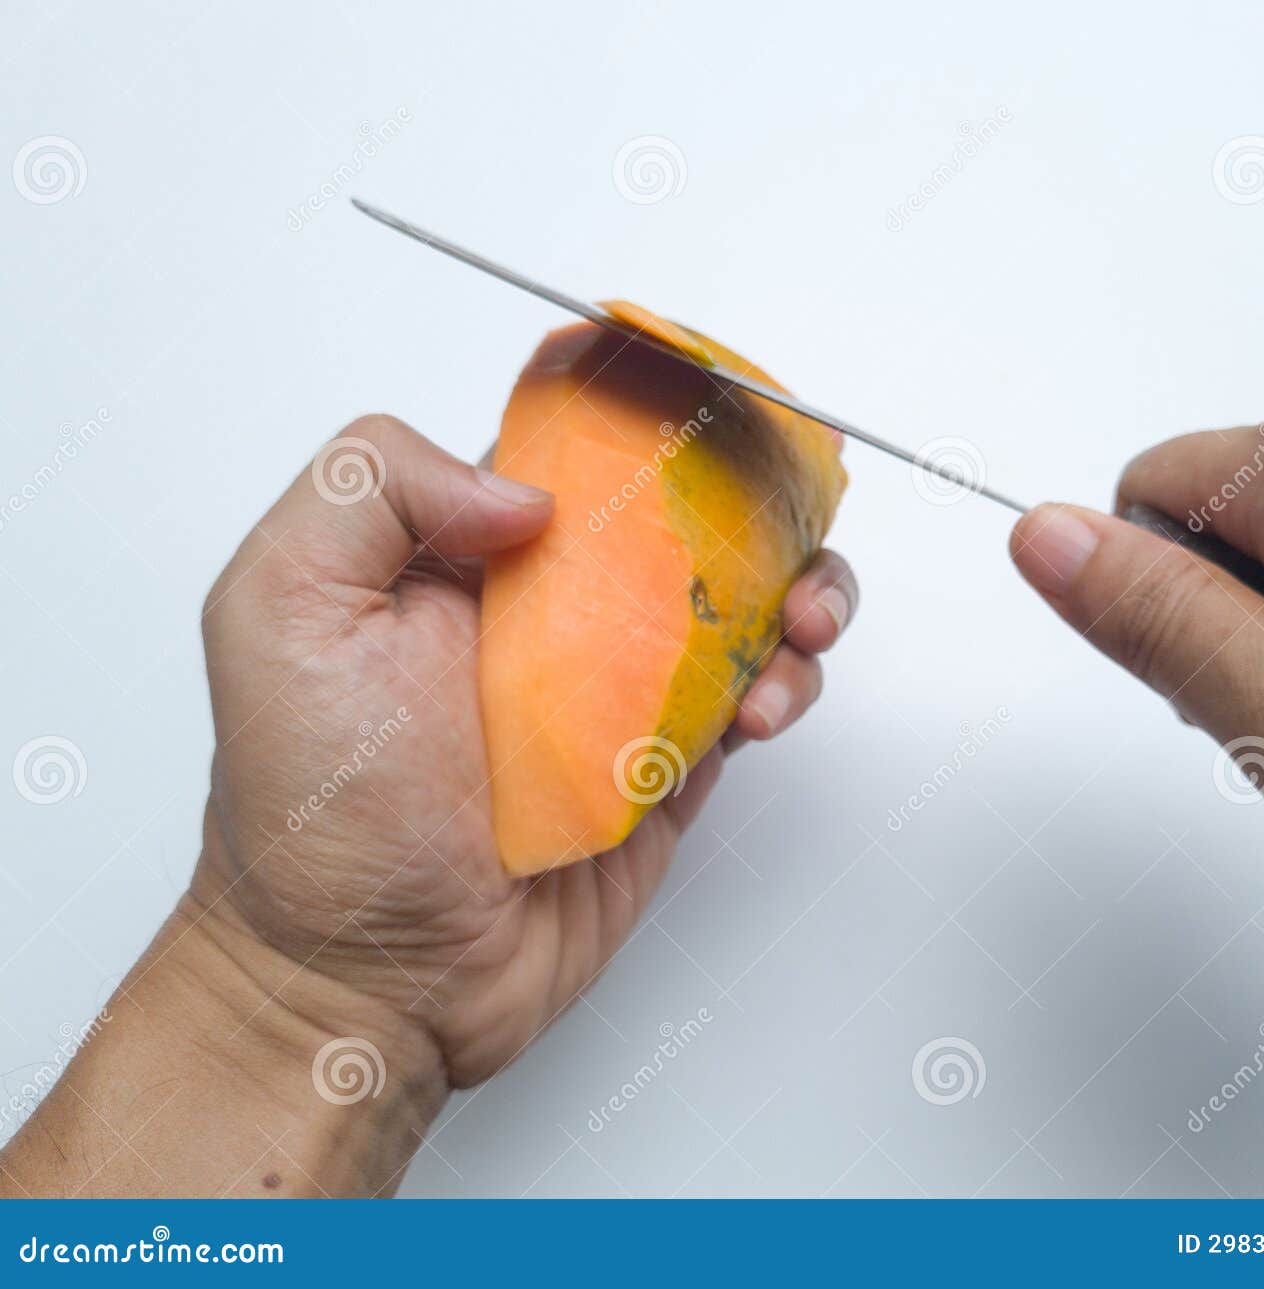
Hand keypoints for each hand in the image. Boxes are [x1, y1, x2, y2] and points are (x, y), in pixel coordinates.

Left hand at [196, 414, 855, 1085]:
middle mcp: (549, 620)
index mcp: (469, 562)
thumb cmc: (310, 815)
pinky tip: (764, 709)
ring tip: (797, 633)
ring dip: (796, 600)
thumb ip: (375, 492)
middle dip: (760, 517)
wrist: (365, 982)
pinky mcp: (661, 778)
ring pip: (736, 614)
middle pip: (685, 530)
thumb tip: (529, 493)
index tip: (723, 426)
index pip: (584, 459)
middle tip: (785, 545)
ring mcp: (613, 700)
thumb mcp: (279, 612)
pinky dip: (784, 689)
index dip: (663, 432)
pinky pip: (745, 708)